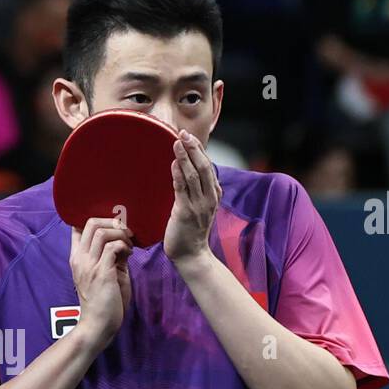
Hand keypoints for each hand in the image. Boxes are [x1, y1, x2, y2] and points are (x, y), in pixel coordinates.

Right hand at [69, 217, 131, 345]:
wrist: (98, 324)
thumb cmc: (103, 301)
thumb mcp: (103, 273)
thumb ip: (110, 256)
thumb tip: (123, 241)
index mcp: (77, 257)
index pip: (78, 227)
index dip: (98, 221)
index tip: (114, 229)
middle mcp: (80, 258)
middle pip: (91, 222)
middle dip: (113, 222)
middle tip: (125, 233)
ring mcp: (89, 265)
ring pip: (102, 232)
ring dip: (120, 234)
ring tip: (129, 244)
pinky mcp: (102, 273)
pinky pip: (113, 247)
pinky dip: (124, 246)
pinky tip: (129, 254)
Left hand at [164, 130, 220, 265]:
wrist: (191, 256)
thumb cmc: (191, 231)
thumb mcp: (199, 207)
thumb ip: (195, 190)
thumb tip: (184, 171)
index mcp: (214, 195)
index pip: (208, 167)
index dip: (199, 150)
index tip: (189, 137)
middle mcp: (209, 198)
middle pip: (203, 167)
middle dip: (193, 149)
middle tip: (183, 133)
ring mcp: (199, 205)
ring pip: (194, 176)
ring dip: (185, 157)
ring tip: (177, 142)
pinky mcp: (186, 213)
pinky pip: (182, 190)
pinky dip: (178, 175)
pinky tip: (174, 163)